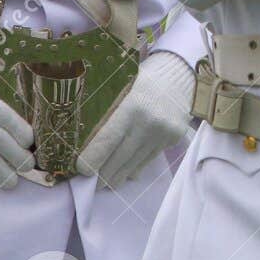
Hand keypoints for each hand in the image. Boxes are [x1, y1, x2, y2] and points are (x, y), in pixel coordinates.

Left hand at [76, 52, 194, 187]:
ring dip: (118, 176)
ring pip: (134, 164)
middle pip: (119, 158)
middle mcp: (149, 122)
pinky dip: (135, 168)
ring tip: (107, 183)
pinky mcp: (173, 139)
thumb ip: (109, 118)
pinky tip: (126, 173)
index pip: (107, 141)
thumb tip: (93, 150)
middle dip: (103, 174)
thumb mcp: (122, 93)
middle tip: (92, 184)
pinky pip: (149, 160)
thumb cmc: (141, 82)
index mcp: (132, 106)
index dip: (92, 159)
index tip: (81, 171)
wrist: (178, 75)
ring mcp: (163, 133)